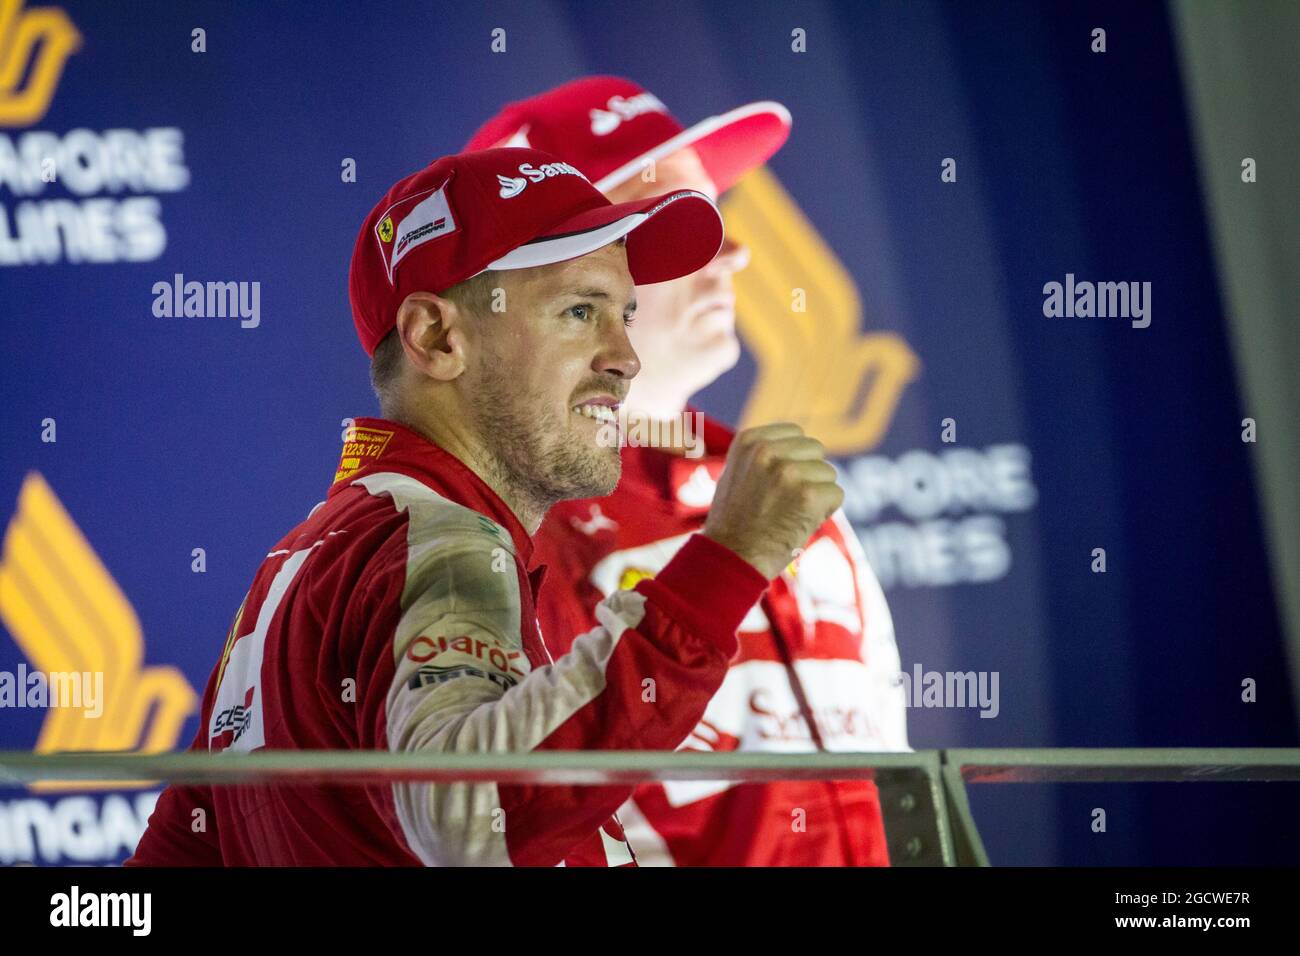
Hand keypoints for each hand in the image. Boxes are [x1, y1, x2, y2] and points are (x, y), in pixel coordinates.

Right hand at [702, 423, 843, 579]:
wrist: (731, 558)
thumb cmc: (735, 522)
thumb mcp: (739, 473)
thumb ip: (766, 455)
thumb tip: (804, 446)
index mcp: (749, 441)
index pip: (796, 434)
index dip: (794, 460)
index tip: (776, 484)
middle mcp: (768, 450)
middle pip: (815, 450)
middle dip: (808, 475)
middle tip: (784, 502)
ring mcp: (788, 472)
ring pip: (827, 473)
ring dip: (816, 495)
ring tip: (789, 514)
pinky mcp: (808, 495)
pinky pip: (836, 495)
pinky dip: (825, 512)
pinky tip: (800, 524)